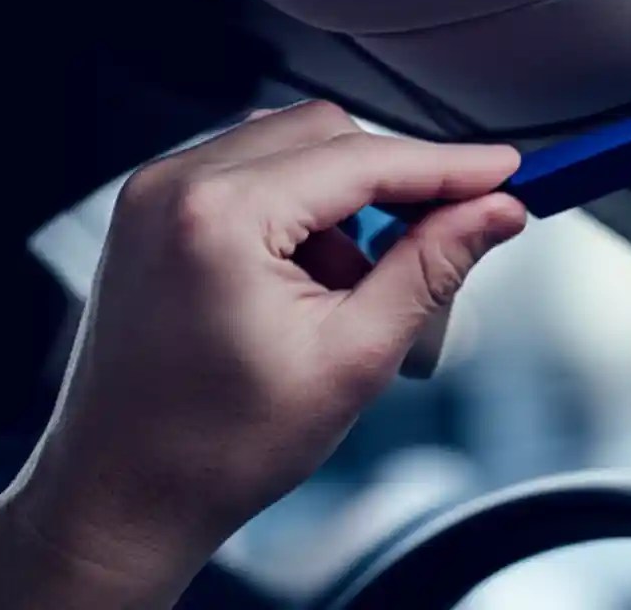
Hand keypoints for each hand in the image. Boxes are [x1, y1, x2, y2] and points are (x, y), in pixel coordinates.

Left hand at [0, 101, 525, 605]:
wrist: (125, 494)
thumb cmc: (218, 446)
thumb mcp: (355, 357)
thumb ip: (432, 267)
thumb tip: (493, 214)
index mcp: (220, 216)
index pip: (365, 158)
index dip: (450, 166)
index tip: (505, 174)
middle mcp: (177, 187)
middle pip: (327, 135)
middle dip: (395, 184)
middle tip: (442, 239)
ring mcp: (156, 197)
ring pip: (292, 150)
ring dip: (346, 202)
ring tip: (356, 287)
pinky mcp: (155, 216)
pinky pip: (251, 176)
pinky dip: (300, 214)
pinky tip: (312, 282)